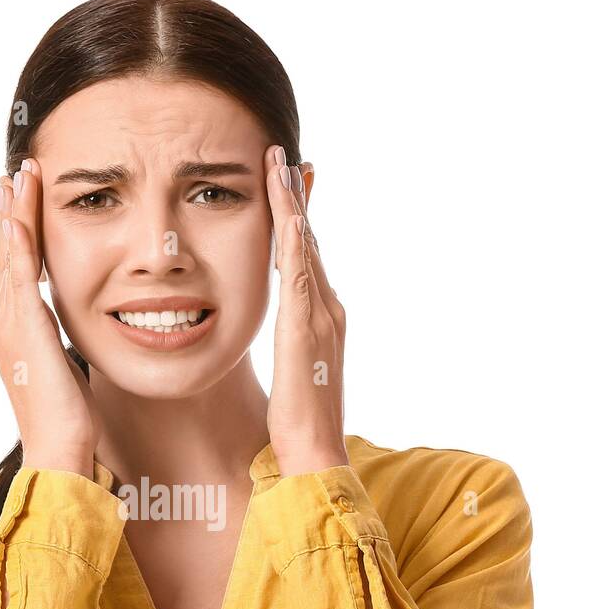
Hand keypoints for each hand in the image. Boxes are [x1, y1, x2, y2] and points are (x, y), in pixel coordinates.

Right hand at [0, 158, 102, 475]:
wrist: (59, 449)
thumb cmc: (68, 422)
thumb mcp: (68, 372)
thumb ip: (63, 347)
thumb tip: (73, 338)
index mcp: (14, 334)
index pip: (17, 272)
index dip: (20, 236)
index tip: (22, 203)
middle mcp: (4, 325)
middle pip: (8, 255)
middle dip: (12, 212)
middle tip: (14, 174)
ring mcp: (9, 326)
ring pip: (11, 255)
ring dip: (16, 213)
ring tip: (18, 177)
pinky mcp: (24, 328)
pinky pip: (19, 273)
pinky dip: (19, 240)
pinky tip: (20, 213)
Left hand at [262, 144, 348, 477]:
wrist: (316, 451)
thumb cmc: (300, 422)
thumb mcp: (294, 373)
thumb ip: (292, 346)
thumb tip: (288, 335)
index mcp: (323, 318)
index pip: (307, 258)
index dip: (299, 220)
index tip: (290, 186)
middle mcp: (328, 310)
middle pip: (310, 243)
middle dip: (298, 199)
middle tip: (289, 158)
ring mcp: (320, 318)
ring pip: (306, 249)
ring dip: (293, 207)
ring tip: (281, 167)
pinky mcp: (305, 330)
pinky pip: (299, 277)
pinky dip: (294, 244)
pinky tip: (287, 217)